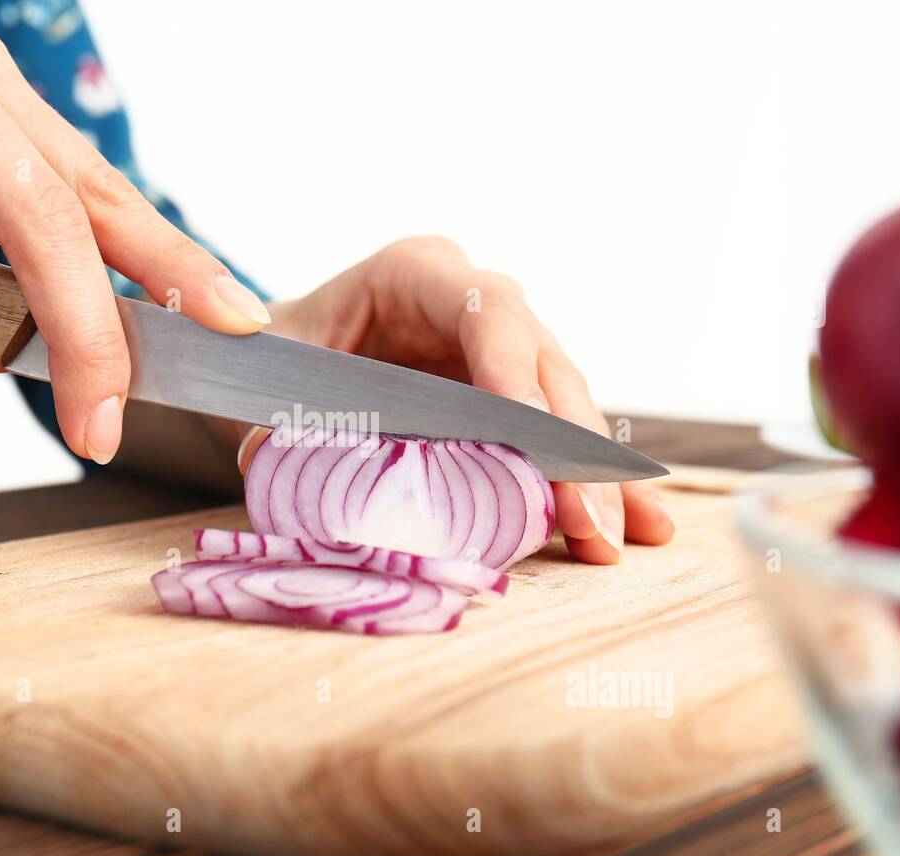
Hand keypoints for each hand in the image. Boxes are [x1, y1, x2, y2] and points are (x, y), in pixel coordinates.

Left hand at [243, 237, 673, 563]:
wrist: (269, 364)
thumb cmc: (268, 359)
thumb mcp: (263, 380)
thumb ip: (274, 413)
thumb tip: (275, 459)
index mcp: (414, 273)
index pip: (487, 310)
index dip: (518, 376)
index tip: (538, 446)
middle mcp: (468, 303)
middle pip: (541, 365)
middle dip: (569, 450)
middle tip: (591, 523)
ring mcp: (493, 352)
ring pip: (560, 407)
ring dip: (589, 476)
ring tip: (620, 538)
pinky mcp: (503, 398)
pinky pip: (552, 439)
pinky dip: (585, 483)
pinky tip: (636, 525)